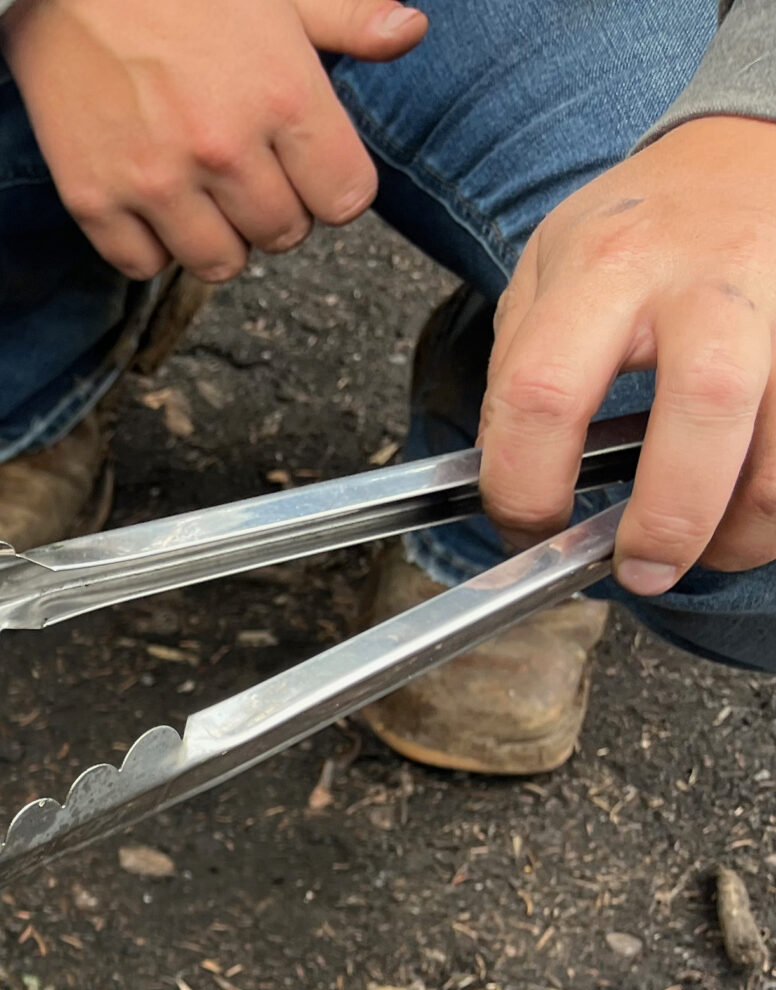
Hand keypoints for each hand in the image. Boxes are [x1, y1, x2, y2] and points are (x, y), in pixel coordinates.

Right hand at [0, 0, 426, 283]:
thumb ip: (347, 17)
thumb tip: (410, 32)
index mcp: (283, 94)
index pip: (345, 199)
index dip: (333, 185)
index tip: (309, 167)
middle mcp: (224, 149)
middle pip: (283, 234)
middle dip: (277, 209)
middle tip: (251, 173)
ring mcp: (154, 181)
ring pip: (219, 262)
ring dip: (220, 236)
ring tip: (205, 194)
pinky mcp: (94, 200)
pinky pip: (144, 265)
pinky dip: (154, 245)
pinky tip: (153, 202)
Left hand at [480, 116, 775, 592]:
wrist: (749, 153)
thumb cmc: (645, 225)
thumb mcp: (550, 266)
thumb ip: (520, 364)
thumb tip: (506, 475)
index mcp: (606, 267)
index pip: (544, 392)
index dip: (525, 485)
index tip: (529, 525)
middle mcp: (710, 283)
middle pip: (706, 408)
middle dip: (671, 516)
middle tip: (643, 568)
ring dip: (750, 525)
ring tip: (715, 545)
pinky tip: (759, 501)